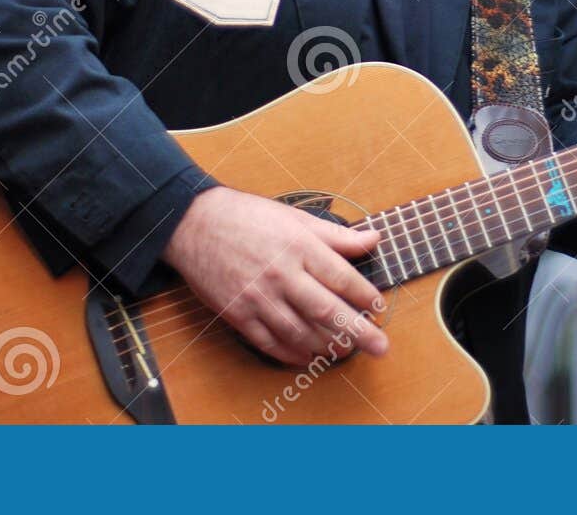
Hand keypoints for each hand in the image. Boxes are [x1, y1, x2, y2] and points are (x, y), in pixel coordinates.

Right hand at [162, 185, 388, 367]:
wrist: (196, 224)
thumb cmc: (249, 218)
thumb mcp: (297, 218)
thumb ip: (337, 235)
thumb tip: (375, 238)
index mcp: (299, 246)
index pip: (341, 277)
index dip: (364, 296)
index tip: (380, 308)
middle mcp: (281, 274)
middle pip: (327, 311)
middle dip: (358, 332)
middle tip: (379, 348)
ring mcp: (258, 297)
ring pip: (300, 332)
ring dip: (327, 347)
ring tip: (346, 353)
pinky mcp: (238, 314)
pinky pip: (269, 342)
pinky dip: (291, 354)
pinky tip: (308, 357)